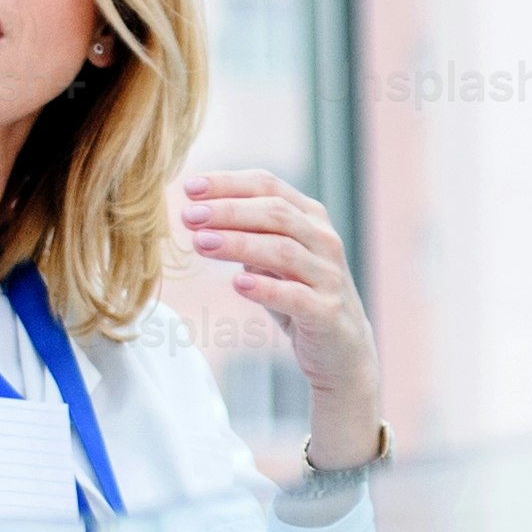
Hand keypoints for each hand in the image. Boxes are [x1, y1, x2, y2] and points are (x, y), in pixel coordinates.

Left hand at [181, 168, 381, 466]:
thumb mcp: (272, 258)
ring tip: (200, 244)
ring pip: (283, 250)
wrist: (342, 348)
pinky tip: (238, 283)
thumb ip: (248, 234)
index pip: (269, 185)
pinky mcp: (328, 311)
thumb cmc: (298, 294)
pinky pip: (296, 296)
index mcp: (310, 217)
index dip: (229, 183)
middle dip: (229, 211)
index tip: (189, 187)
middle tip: (189, 216)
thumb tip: (198, 213)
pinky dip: (266, 288)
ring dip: (239, 244)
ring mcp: (329, 275)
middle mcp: (324, 239)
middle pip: (275, 213)